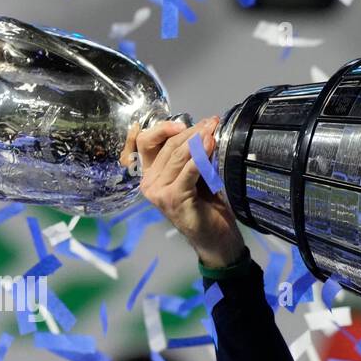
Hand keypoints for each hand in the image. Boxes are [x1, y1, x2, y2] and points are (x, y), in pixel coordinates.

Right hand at [120, 116, 246, 269]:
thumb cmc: (205, 207)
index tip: (185, 123)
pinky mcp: (173, 198)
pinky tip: (210, 144)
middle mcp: (148, 183)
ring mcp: (158, 192)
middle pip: (166, 146)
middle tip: (210, 122)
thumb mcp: (195, 175)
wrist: (215, 238)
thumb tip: (201, 129)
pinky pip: (187, 171)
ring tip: (212, 130)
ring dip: (197, 140)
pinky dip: (199, 156)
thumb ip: (191, 155)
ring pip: (176, 156)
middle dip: (189, 131)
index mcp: (149, 175)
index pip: (145, 142)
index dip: (163, 127)